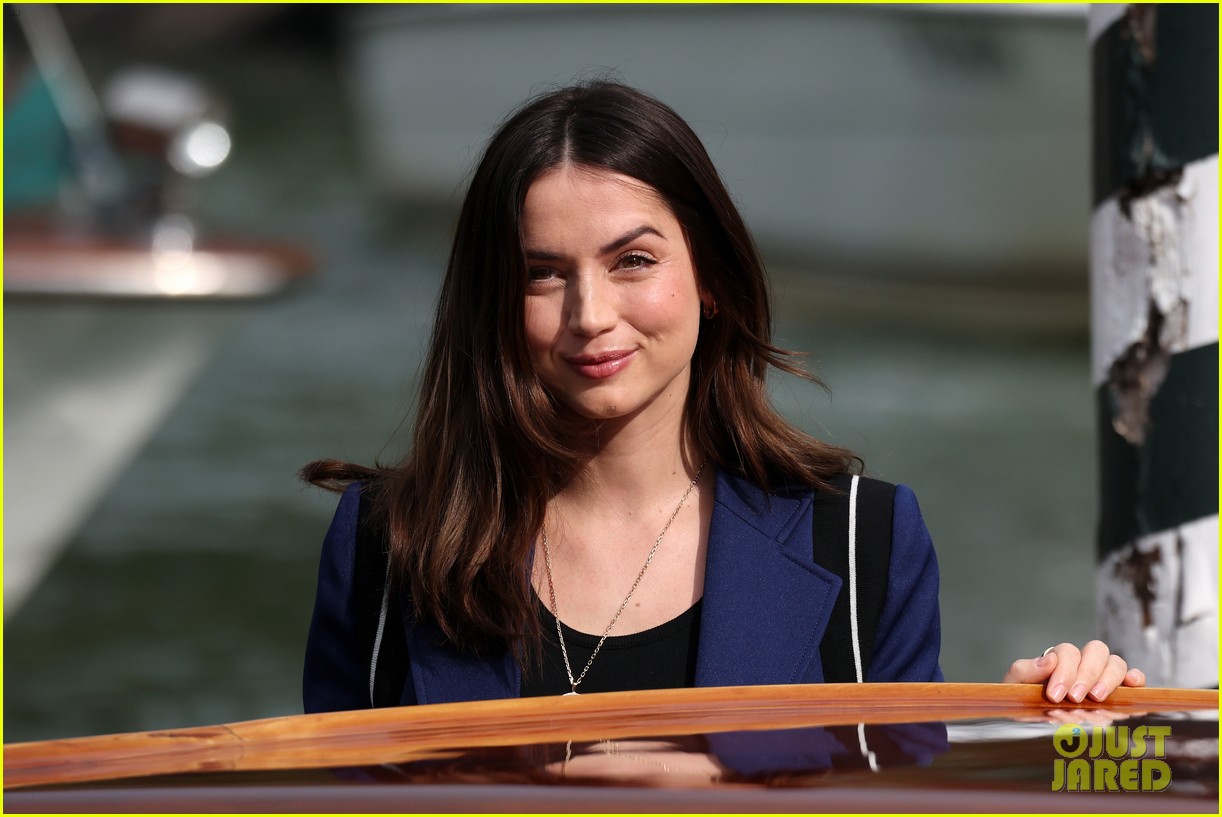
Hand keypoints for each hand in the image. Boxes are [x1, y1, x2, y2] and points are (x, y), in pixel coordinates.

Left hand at [1002, 640, 1145, 703]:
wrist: (1032, 716)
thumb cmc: (1025, 696)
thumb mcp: (1016, 683)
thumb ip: (1027, 670)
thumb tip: (1049, 660)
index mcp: (1060, 657)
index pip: (1069, 653)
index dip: (1064, 672)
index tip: (1055, 695)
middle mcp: (1085, 663)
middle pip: (1097, 651)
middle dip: (1088, 674)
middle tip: (1076, 698)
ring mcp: (1104, 677)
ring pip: (1117, 664)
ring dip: (1109, 681)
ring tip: (1097, 699)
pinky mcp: (1119, 694)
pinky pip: (1135, 682)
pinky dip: (1137, 684)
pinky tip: (1133, 692)